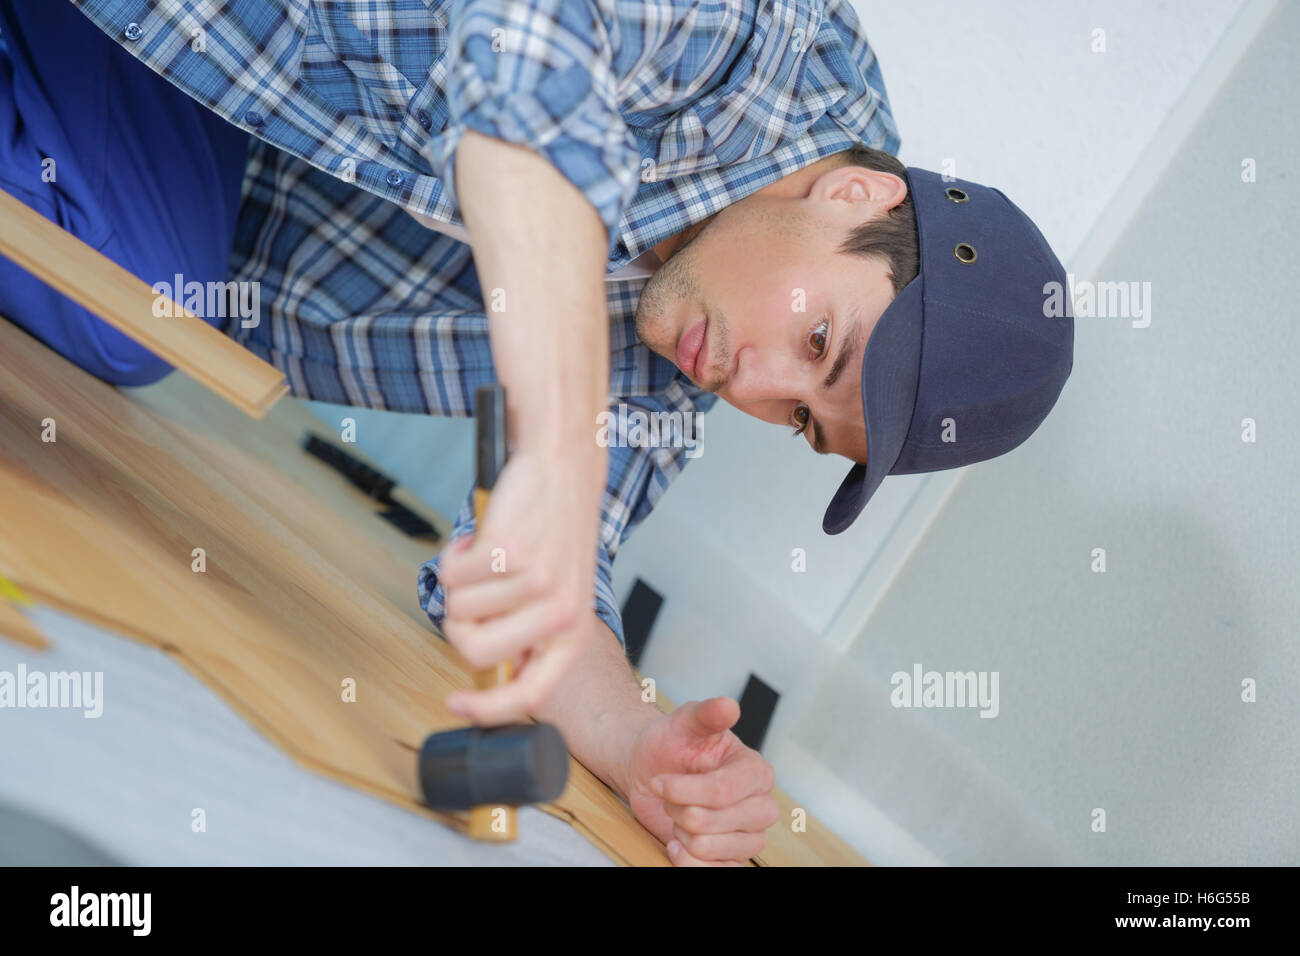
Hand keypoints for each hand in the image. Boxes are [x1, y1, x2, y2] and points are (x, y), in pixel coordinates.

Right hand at [438, 442, 604, 724]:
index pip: (529, 694)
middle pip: (474, 655)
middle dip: (458, 627)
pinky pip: (450, 574)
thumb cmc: (556, 533)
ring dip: (459, 582)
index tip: (453, 704)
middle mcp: (560, 613)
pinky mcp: (508, 550)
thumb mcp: (563, 595)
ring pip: (457, 611)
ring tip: (487, 557)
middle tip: (471, 597)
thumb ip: (534, 637)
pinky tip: (480, 538)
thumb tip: (493, 677)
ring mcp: (535, 582)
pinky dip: (454, 554)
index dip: (486, 710)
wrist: (563, 469)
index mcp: (574, 633)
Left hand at [621, 697, 779, 865]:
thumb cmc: (671, 744)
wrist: (652, 770)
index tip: (660, 781)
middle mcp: (760, 805)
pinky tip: (676, 844)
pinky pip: (715, 872)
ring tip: (676, 816)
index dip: (684, 790)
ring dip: (681, 833)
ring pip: (712, 849)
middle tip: (671, 796)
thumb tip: (728, 705)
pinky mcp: (732, 859)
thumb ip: (706, 714)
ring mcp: (749, 836)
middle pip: (717, 822)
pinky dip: (688, 861)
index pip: (723, 791)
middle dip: (680, 810)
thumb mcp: (684, 722)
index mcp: (756, 770)